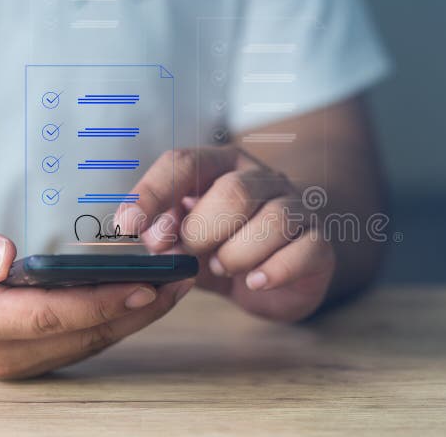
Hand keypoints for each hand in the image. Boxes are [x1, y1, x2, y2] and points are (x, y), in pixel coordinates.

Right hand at [0, 208, 191, 378]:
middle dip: (138, 309)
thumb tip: (4, 257)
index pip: (50, 315)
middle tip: (182, 278)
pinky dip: (116, 321)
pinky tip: (144, 298)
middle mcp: (0, 351)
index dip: (102, 303)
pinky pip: (81, 342)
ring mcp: (15, 361)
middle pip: (82, 334)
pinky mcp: (28, 357)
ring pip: (89, 343)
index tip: (147, 285)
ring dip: (136, 317)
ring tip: (176, 285)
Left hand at [116, 146, 334, 321]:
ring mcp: (297, 208)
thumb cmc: (224, 248)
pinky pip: (304, 249)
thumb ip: (168, 234)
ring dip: (238, 253)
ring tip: (222, 268)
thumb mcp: (188, 239)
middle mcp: (263, 179)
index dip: (153, 192)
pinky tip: (254, 282)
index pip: (185, 163)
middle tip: (190, 256)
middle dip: (202, 232)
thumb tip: (150, 238)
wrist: (275, 276)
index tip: (126, 226)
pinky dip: (274, 270)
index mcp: (222, 166)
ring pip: (274, 220)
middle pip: (234, 192)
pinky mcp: (319, 243)